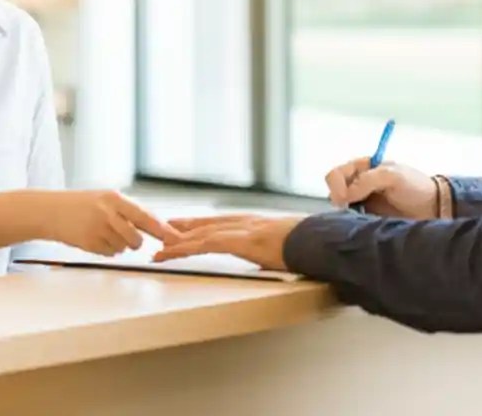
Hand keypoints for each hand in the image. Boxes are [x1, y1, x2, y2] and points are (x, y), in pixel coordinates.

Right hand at [36, 190, 180, 255]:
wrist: (51, 211)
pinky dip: (107, 249)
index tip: (174, 238)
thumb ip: (129, 210)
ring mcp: (98, 230)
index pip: (145, 216)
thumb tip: (156, 224)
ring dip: (119, 244)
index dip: (161, 229)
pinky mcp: (89, 244)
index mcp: (115, 199)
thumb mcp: (106, 199)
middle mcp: (107, 213)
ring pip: (123, 248)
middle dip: (135, 241)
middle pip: (136, 239)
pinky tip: (94, 237)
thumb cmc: (82, 204)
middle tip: (125, 234)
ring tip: (103, 231)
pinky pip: (110, 253)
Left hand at [151, 215, 304, 270]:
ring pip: (201, 234)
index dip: (201, 224)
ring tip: (159, 250)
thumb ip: (274, 251)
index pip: (222, 222)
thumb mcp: (288, 247)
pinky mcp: (241, 241)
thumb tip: (270, 259)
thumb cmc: (311, 245)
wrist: (321, 241)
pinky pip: (206, 245)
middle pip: (207, 224)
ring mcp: (242, 229)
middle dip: (184, 228)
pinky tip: (172, 253)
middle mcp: (245, 222)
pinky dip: (186, 248)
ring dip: (178, 242)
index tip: (184, 227)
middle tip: (163, 232)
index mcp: (256, 223)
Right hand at [325, 157, 436, 218]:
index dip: (337, 186)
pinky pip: (350, 220)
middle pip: (334, 190)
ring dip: (343, 212)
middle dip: (337, 200)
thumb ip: (368, 180)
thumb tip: (345, 195)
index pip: (337, 174)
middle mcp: (358, 183)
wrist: (433, 209)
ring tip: (357, 218)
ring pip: (339, 206)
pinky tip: (359, 225)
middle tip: (348, 210)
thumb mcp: (394, 176)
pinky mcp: (366, 218)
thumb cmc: (415, 187)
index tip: (345, 199)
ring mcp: (361, 202)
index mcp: (363, 167)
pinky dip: (350, 222)